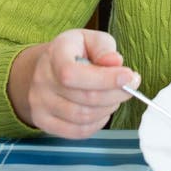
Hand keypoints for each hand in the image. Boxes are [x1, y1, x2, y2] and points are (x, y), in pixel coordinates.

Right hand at [7, 28, 139, 137]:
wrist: (48, 67)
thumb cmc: (74, 51)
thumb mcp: (90, 39)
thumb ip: (104, 48)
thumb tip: (115, 62)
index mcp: (54, 54)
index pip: (72, 73)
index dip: (104, 78)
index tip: (129, 76)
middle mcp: (42, 80)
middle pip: (84, 98)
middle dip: (115, 94)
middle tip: (131, 86)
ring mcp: (40, 104)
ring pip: (83, 117)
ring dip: (108, 108)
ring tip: (116, 96)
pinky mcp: (44, 122)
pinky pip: (77, 131)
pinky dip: (97, 124)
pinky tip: (104, 110)